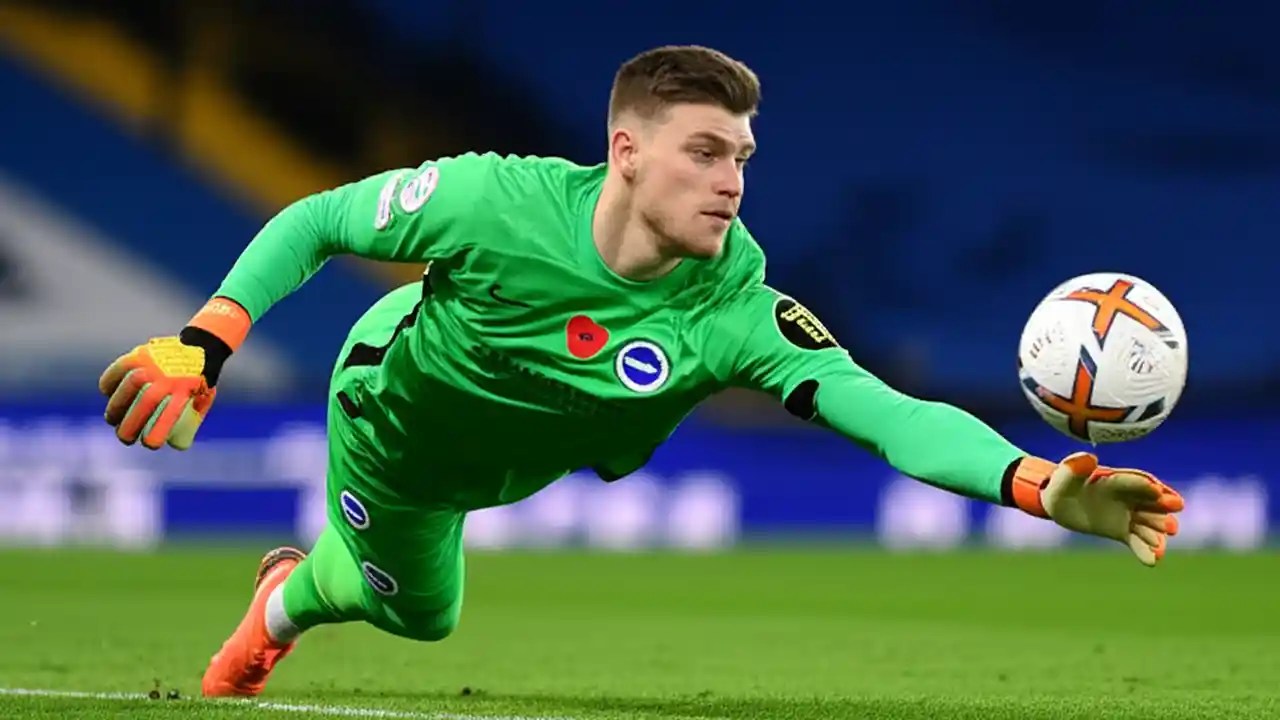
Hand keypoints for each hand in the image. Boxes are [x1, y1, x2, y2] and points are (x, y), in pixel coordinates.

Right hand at [99, 336, 217, 449]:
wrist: (202, 346)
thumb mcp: (203, 399)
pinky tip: (107, 393)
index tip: (149, 444)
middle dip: (130, 424)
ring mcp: (154, 363)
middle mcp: (170, 375)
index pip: (170, 414)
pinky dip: (109, 382)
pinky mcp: (141, 354)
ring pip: (129, 385)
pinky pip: (119, 368)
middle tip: (124, 438)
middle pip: (146, 402)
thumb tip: (174, 443)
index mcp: (186, 389)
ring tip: (112, 420)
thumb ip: (190, 419)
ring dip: (116, 406)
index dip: (157, 431)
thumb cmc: (200, 380)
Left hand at [1016, 452, 1184, 566]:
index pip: (1133, 481)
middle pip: (1150, 502)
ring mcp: (1127, 514)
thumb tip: (1088, 457)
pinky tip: (1152, 561)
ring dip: (1156, 534)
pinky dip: (1146, 550)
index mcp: (1114, 479)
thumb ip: (1074, 469)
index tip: (1157, 492)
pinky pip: (1137, 541)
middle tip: (1171, 524)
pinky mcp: (1123, 530)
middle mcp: (1127, 496)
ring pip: (1148, 524)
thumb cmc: (1060, 487)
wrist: (1059, 504)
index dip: (1144, 486)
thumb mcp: (1063, 479)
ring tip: (1160, 546)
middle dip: (1162, 511)